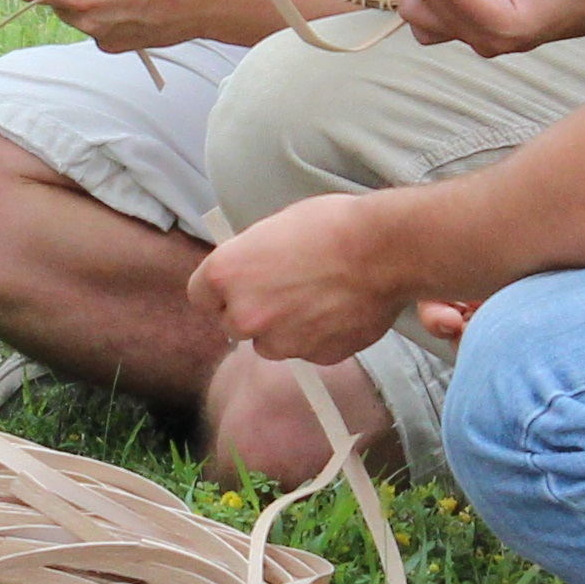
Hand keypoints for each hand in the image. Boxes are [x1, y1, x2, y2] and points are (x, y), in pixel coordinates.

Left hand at [191, 193, 418, 368]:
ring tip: (317, 300)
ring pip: (271, 344)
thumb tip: (251, 271)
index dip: (221, 291)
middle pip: (233, 324)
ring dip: (286, 330)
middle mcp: (244, 314)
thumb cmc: (332, 226)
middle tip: (284, 291)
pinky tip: (339, 311)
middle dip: (254, 312)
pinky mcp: (315, 357)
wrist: (384, 250)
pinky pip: (308, 351)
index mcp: (225, 274)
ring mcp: (280, 341)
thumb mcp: (274, 228)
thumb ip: (252, 259)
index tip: (237, 286)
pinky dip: (319, 338)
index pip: (200, 296)